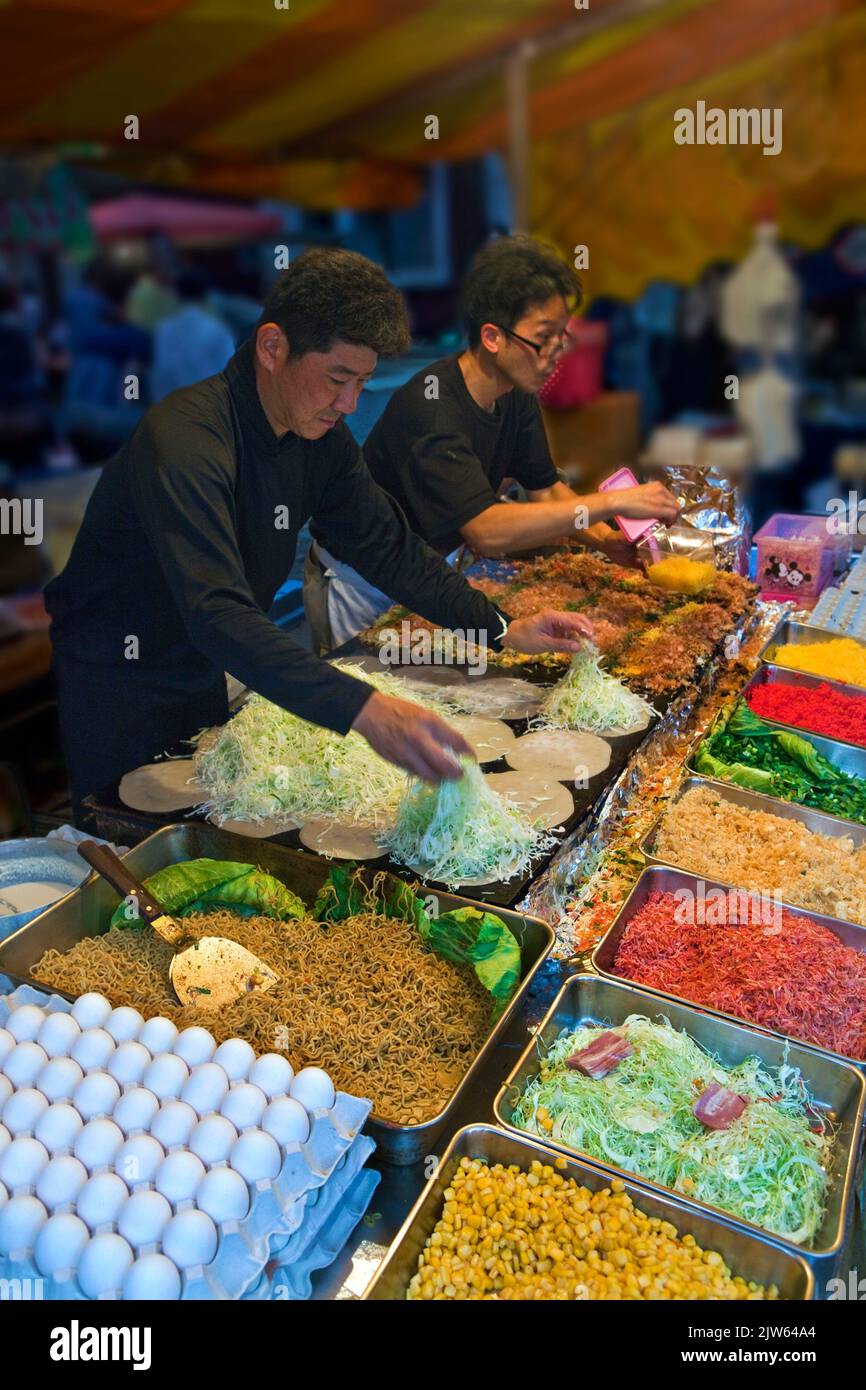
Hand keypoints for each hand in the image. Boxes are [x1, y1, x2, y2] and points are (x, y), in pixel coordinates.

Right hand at [351, 689, 472, 781]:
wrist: (370, 714)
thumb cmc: (400, 711)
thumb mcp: (424, 714)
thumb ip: (438, 731)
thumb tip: (455, 749)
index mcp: (429, 722)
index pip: (456, 741)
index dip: (467, 753)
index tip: (472, 759)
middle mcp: (420, 739)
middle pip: (445, 766)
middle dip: (455, 774)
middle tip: (459, 775)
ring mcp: (407, 753)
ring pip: (430, 776)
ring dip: (440, 779)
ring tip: (444, 777)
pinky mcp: (397, 762)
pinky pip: (416, 774)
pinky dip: (425, 775)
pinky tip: (427, 771)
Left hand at [503, 609, 594, 654]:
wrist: (511, 636)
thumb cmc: (524, 639)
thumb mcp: (542, 644)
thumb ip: (561, 645)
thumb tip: (579, 648)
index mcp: (552, 617)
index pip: (573, 621)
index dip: (584, 629)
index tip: (593, 639)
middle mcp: (556, 616)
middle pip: (578, 619)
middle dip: (587, 629)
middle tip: (595, 642)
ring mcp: (557, 621)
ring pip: (575, 624)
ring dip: (583, 633)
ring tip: (591, 645)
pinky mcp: (556, 628)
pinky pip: (569, 631)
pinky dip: (576, 637)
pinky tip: (580, 646)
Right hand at [615, 482, 679, 521]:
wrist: (619, 502)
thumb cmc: (625, 500)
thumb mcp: (642, 496)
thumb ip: (651, 499)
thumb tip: (654, 507)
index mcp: (657, 486)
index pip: (670, 497)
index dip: (670, 507)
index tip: (666, 514)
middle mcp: (661, 490)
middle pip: (675, 503)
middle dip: (673, 513)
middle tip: (667, 520)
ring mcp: (661, 499)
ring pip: (676, 508)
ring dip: (673, 518)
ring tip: (666, 523)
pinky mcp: (659, 508)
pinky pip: (673, 514)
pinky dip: (671, 521)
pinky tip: (665, 524)